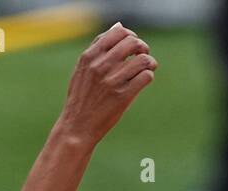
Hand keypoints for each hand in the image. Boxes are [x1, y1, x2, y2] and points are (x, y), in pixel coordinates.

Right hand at [57, 23, 156, 145]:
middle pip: (133, 43)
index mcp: (90, 56)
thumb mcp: (83, 69)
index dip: (131, 36)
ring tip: (148, 68)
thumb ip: (98, 48)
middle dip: (143, 47)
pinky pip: (145, 77)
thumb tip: (118, 27)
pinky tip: (143, 80)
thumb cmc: (82, 97)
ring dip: (150, 62)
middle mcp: (101, 66)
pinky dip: (148, 76)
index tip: (133, 46)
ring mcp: (112, 81)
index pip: (118, 33)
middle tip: (143, 56)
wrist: (77, 126)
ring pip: (143, 60)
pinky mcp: (123, 97)